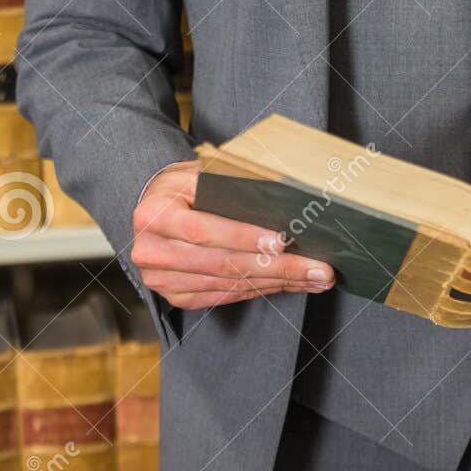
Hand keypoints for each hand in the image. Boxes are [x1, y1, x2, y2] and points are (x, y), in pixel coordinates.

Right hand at [130, 160, 334, 308]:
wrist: (151, 210)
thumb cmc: (183, 187)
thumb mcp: (196, 173)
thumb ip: (226, 182)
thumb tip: (280, 192)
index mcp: (156, 213)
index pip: (204, 230)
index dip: (244, 237)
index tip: (282, 242)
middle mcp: (152, 251)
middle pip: (223, 264)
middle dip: (277, 268)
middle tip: (319, 270)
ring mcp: (161, 279)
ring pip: (228, 284)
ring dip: (277, 283)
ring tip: (315, 278)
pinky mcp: (174, 296)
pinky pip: (223, 296)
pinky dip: (259, 290)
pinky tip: (288, 284)